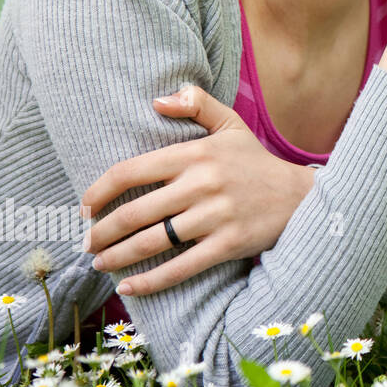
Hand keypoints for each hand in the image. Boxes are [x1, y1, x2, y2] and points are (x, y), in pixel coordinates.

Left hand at [81, 84, 315, 295]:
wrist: (301, 197)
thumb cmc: (256, 163)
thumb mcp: (231, 125)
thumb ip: (197, 104)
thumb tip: (156, 100)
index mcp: (195, 154)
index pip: (130, 171)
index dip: (98, 191)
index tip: (85, 207)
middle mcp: (202, 184)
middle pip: (134, 213)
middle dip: (101, 233)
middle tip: (88, 244)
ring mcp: (215, 216)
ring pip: (151, 242)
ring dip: (117, 257)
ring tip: (101, 264)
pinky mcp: (228, 244)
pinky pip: (181, 267)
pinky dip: (150, 281)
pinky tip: (129, 286)